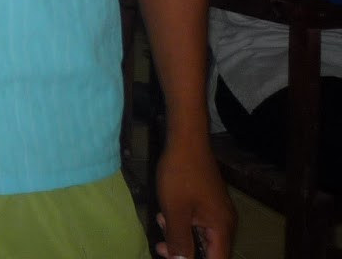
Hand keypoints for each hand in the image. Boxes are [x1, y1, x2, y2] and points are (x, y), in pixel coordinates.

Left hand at [154, 137, 234, 258]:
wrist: (186, 140)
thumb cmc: (180, 174)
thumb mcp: (175, 210)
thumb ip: (179, 240)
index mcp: (222, 228)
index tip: (175, 258)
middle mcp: (224, 223)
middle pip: (208, 251)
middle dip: (184, 251)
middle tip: (161, 245)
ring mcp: (217, 212)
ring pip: (199, 236)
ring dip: (179, 235)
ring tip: (162, 221)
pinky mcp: (207, 203)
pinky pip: (196, 223)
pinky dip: (181, 223)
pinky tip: (166, 213)